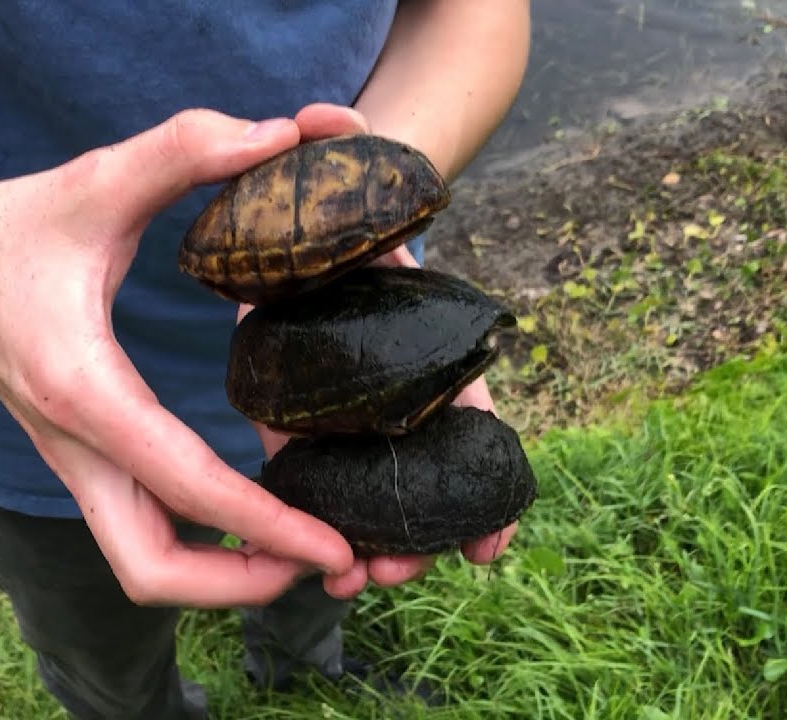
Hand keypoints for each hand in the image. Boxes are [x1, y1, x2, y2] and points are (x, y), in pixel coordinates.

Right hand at [0, 110, 356, 606]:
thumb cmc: (5, 228)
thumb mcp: (94, 180)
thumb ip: (181, 151)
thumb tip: (278, 137)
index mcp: (83, 392)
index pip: (187, 487)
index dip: (268, 528)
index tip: (337, 548)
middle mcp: (74, 448)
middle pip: (151, 571)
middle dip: (241, 585)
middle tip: (324, 562)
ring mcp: (73, 463)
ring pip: (141, 563)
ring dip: (221, 576)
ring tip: (301, 550)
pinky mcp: (80, 458)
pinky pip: (140, 529)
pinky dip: (200, 542)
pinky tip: (254, 515)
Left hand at [237, 103, 517, 599]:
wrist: (303, 216)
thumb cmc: (332, 196)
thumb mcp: (337, 170)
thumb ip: (338, 141)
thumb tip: (325, 113)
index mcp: (419, 341)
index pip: (467, 417)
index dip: (484, 477)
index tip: (491, 544)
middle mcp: (391, 383)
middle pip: (421, 471)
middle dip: (419, 530)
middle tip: (397, 571)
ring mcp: (346, 408)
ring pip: (371, 490)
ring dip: (369, 542)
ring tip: (351, 580)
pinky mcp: (295, 417)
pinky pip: (315, 483)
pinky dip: (316, 525)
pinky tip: (303, 563)